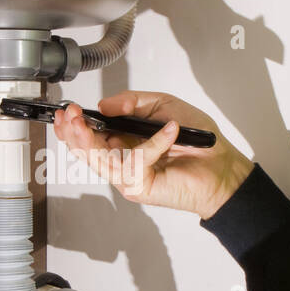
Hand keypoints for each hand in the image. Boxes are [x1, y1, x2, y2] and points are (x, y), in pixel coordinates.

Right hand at [51, 91, 253, 219]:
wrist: (222, 166)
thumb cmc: (198, 141)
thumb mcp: (163, 107)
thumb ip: (133, 103)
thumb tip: (105, 105)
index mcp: (124, 141)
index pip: (90, 136)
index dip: (74, 126)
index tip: (67, 111)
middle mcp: (123, 160)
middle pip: (87, 151)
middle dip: (73, 132)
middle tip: (68, 116)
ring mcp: (129, 177)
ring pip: (100, 161)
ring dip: (89, 140)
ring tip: (83, 121)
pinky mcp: (140, 187)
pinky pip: (134, 164)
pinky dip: (152, 145)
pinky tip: (169, 131)